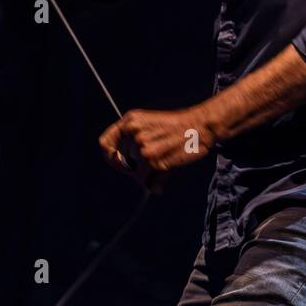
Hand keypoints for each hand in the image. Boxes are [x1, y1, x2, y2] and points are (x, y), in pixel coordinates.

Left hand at [98, 107, 217, 191]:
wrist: (200, 126)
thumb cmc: (178, 128)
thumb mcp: (150, 124)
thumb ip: (134, 139)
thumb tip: (120, 163)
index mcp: (130, 121)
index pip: (105, 143)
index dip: (110, 156)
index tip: (117, 162)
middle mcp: (133, 132)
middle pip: (121, 162)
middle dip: (135, 170)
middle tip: (152, 168)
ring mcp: (142, 146)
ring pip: (134, 174)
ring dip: (147, 177)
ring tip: (162, 171)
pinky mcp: (152, 160)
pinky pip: (146, 181)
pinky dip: (155, 184)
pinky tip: (163, 181)